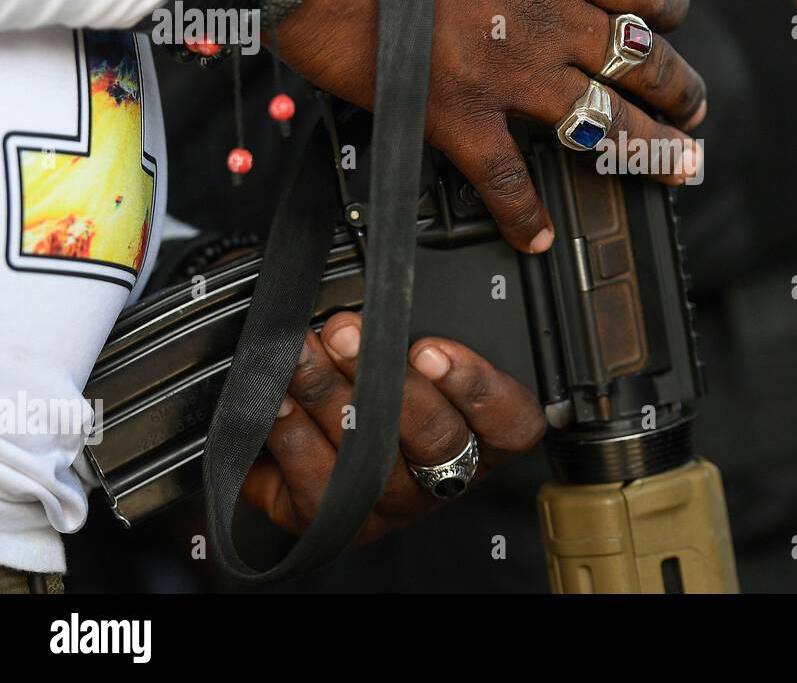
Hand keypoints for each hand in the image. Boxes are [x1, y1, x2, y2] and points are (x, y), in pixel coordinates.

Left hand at [240, 311, 544, 542]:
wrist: (297, 438)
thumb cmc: (371, 377)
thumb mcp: (409, 345)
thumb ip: (417, 324)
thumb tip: (409, 283)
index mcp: (482, 433)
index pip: (510, 423)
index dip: (476, 388)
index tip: (428, 348)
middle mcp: (444, 474)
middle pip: (437, 440)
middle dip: (387, 381)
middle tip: (346, 334)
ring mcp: (389, 503)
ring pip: (371, 459)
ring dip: (329, 394)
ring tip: (301, 350)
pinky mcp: (332, 519)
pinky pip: (317, 484)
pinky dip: (293, 433)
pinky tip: (279, 400)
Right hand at [277, 0, 706, 252]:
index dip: (667, 10)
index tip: (672, 23)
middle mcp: (547, 18)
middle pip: (642, 64)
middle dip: (680, 92)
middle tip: (694, 113)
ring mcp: (510, 73)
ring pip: (604, 123)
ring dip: (645, 151)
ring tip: (671, 168)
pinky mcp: (458, 116)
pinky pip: (506, 180)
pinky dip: (526, 215)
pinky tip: (539, 236)